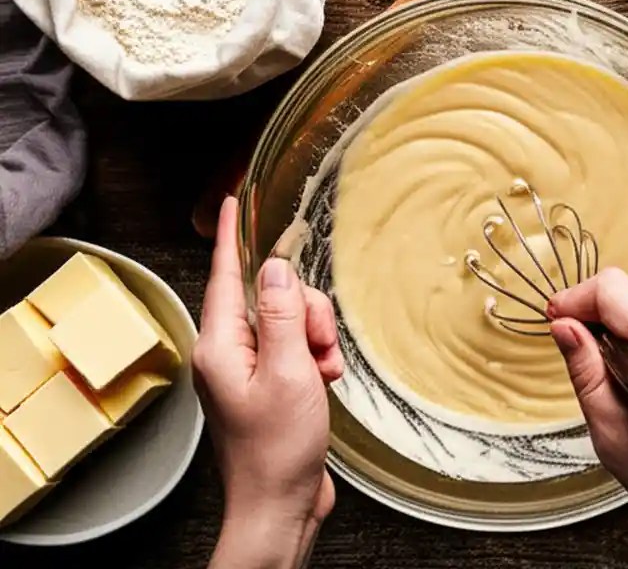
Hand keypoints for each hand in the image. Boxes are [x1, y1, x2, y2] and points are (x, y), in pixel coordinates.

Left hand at [195, 196, 343, 568]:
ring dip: (317, 341)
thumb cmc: (277, 452)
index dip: (233, 237)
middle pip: (273, 298)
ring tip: (322, 374)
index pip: (227, 276)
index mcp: (221, 346)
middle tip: (317, 350)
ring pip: (292, 323)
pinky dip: (318, 359)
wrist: (279, 507)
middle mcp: (229, 353)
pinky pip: (298, 349)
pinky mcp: (270, 385)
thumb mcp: (289, 372)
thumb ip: (284, 316)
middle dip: (307, 313)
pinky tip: (324, 382)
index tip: (235, 202)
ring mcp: (249, 371)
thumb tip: (277, 270)